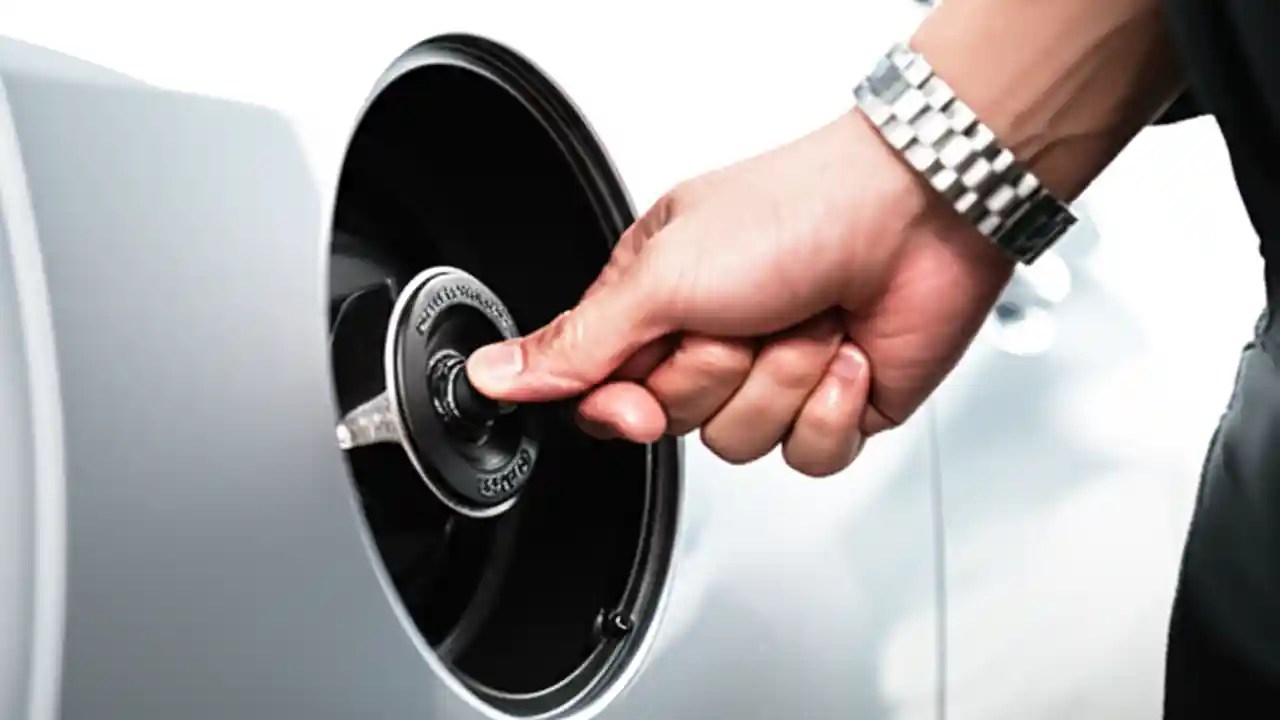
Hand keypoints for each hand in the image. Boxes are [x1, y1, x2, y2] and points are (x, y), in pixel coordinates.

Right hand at [467, 110, 1013, 475]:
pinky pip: (807, 457)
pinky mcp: (830, 406)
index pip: (603, 392)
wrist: (915, 213)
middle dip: (716, 373)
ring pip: (741, 444)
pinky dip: (828, 408)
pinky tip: (843, 354)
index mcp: (656, 301)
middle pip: (675, 422)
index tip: (642, 398)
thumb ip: (580, 341)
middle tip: (746, 317)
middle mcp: (710, 340)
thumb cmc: (794, 214)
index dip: (623, 407)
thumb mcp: (663, 276)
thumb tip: (497, 373)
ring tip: (806, 319)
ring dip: (780, 380)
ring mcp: (772, 376)